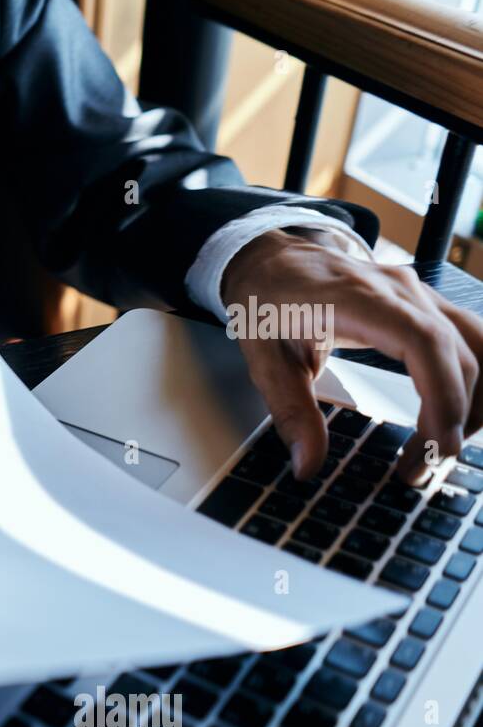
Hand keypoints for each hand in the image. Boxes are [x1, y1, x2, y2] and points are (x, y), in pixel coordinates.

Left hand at [221, 228, 482, 483]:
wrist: (271, 260)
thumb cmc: (267, 303)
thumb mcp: (264, 361)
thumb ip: (289, 413)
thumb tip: (307, 465)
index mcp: (356, 299)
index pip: (423, 343)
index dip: (442, 395)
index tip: (437, 443)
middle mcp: (399, 290)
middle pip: (457, 352)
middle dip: (452, 416)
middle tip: (422, 467)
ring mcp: (418, 293)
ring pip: (477, 344)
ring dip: (474, 398)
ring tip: (441, 446)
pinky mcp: (426, 304)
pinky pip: (470, 337)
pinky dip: (474, 377)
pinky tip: (462, 411)